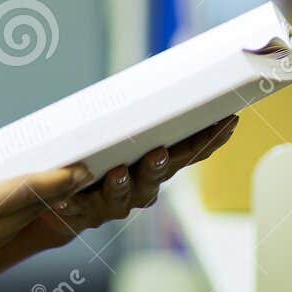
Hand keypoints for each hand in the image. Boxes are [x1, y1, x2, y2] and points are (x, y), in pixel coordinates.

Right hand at [0, 152, 91, 291]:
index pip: (20, 193)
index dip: (54, 180)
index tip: (78, 168)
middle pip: (27, 212)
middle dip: (55, 192)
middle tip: (78, 170)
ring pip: (16, 226)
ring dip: (38, 207)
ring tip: (58, 185)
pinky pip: (1, 237)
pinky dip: (16, 219)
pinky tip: (18, 206)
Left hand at [21, 114, 240, 248]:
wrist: (62, 205)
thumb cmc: (97, 160)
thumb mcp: (117, 134)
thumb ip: (132, 116)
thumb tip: (153, 79)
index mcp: (155, 164)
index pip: (188, 152)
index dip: (208, 140)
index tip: (229, 121)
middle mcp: (141, 186)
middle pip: (158, 177)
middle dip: (160, 166)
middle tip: (159, 153)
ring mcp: (114, 203)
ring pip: (122, 197)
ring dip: (122, 186)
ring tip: (117, 173)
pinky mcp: (83, 212)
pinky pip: (79, 208)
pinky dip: (74, 202)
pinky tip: (65, 197)